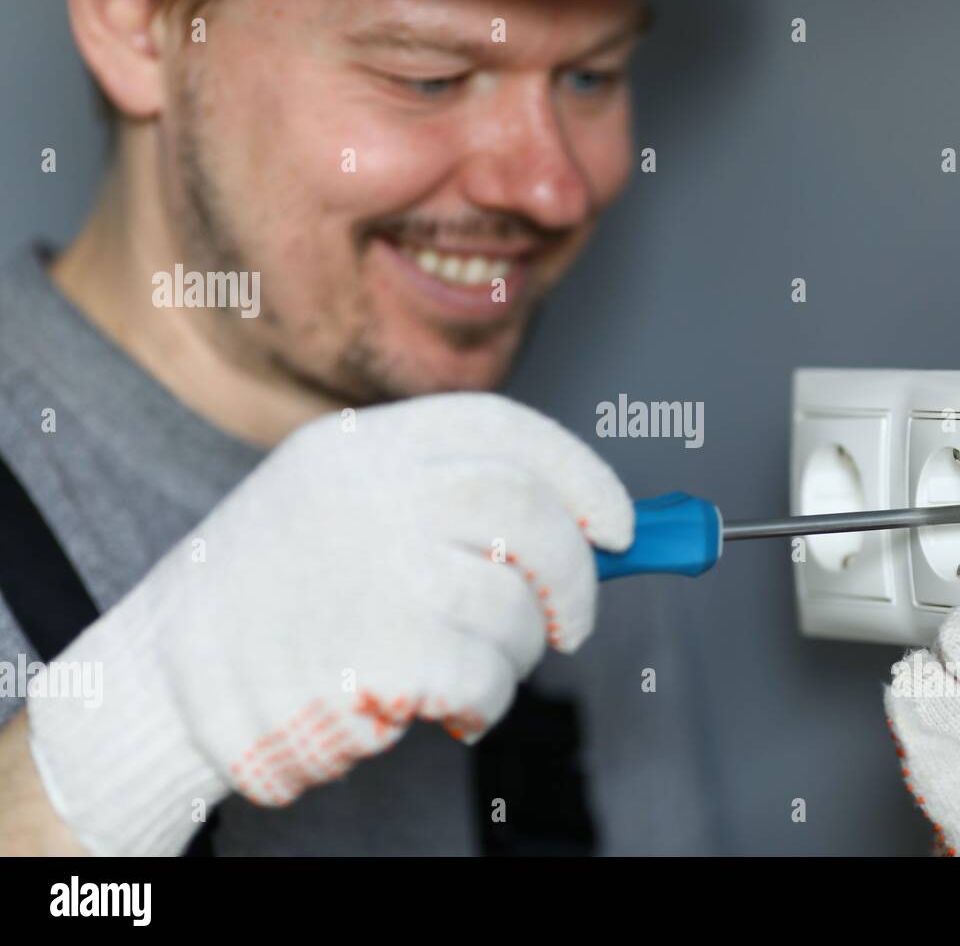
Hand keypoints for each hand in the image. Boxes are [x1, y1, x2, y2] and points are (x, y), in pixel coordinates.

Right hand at [27, 393, 631, 854]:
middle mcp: (368, 495)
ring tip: (474, 671)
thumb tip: (589, 531)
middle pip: (527, 513)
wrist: (162, 683)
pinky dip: (487, 699)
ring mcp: (371, 571)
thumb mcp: (340, 512)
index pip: (502, 431)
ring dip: (519, 652)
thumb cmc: (275, 601)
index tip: (619, 524)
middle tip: (573, 621)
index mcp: (358, 448)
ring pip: (513, 606)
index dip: (578, 476)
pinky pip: (485, 676)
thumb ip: (452, 508)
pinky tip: (448, 706)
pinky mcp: (374, 654)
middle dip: (574, 574)